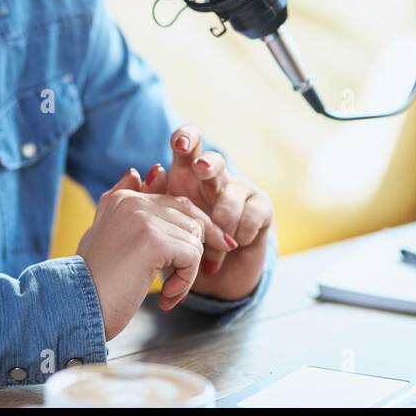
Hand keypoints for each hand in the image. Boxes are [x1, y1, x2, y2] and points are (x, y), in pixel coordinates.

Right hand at [76, 167, 234, 339]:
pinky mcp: (153, 241)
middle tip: (178, 283)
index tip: (190, 261)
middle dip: (193, 253)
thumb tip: (142, 171)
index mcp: (123, 199)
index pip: (177, 204)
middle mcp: (132, 201)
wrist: (75, 308)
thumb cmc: (94, 281)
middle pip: (191, 219)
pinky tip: (166, 296)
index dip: (189, 233)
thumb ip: (125, 203)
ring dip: (187, 273)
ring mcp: (142, 218)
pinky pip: (192, 256)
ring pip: (194, 239)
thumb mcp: (106, 235)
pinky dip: (185, 281)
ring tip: (167, 292)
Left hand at [140, 125, 273, 310]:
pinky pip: (250, 217)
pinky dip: (239, 236)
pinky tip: (233, 247)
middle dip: (207, 164)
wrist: (212, 278)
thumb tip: (153, 170)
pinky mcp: (261, 206)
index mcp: (187, 174)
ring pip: (230, 199)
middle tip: (200, 168)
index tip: (179, 145)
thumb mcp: (164, 224)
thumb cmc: (183, 245)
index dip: (186, 137)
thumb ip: (153, 198)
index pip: (188, 143)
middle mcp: (215, 176)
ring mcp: (241, 189)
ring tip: (210, 256)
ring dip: (220, 229)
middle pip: (214, 160)